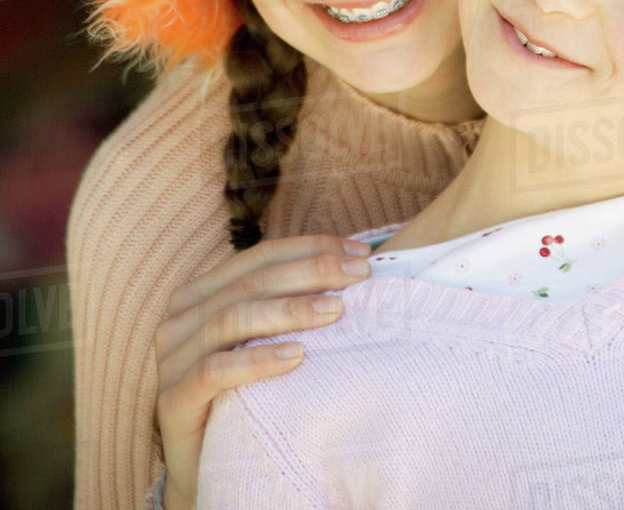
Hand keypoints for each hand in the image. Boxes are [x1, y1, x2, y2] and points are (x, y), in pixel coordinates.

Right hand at [155, 233, 371, 508]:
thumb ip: (286, 303)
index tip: (361, 251)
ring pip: (231, 318)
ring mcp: (171, 359)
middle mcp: (181, 319)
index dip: (311, 247)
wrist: (210, 466)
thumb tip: (353, 264)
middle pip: (251, 282)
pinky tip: (296, 356)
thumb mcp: (262, 341)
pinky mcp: (172, 400)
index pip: (260, 256)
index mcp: (200, 293)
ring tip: (335, 311)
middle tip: (358, 275)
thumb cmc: (245, 394)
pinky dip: (257, 360)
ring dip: (289, 311)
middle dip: (310, 272)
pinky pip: (215, 370)